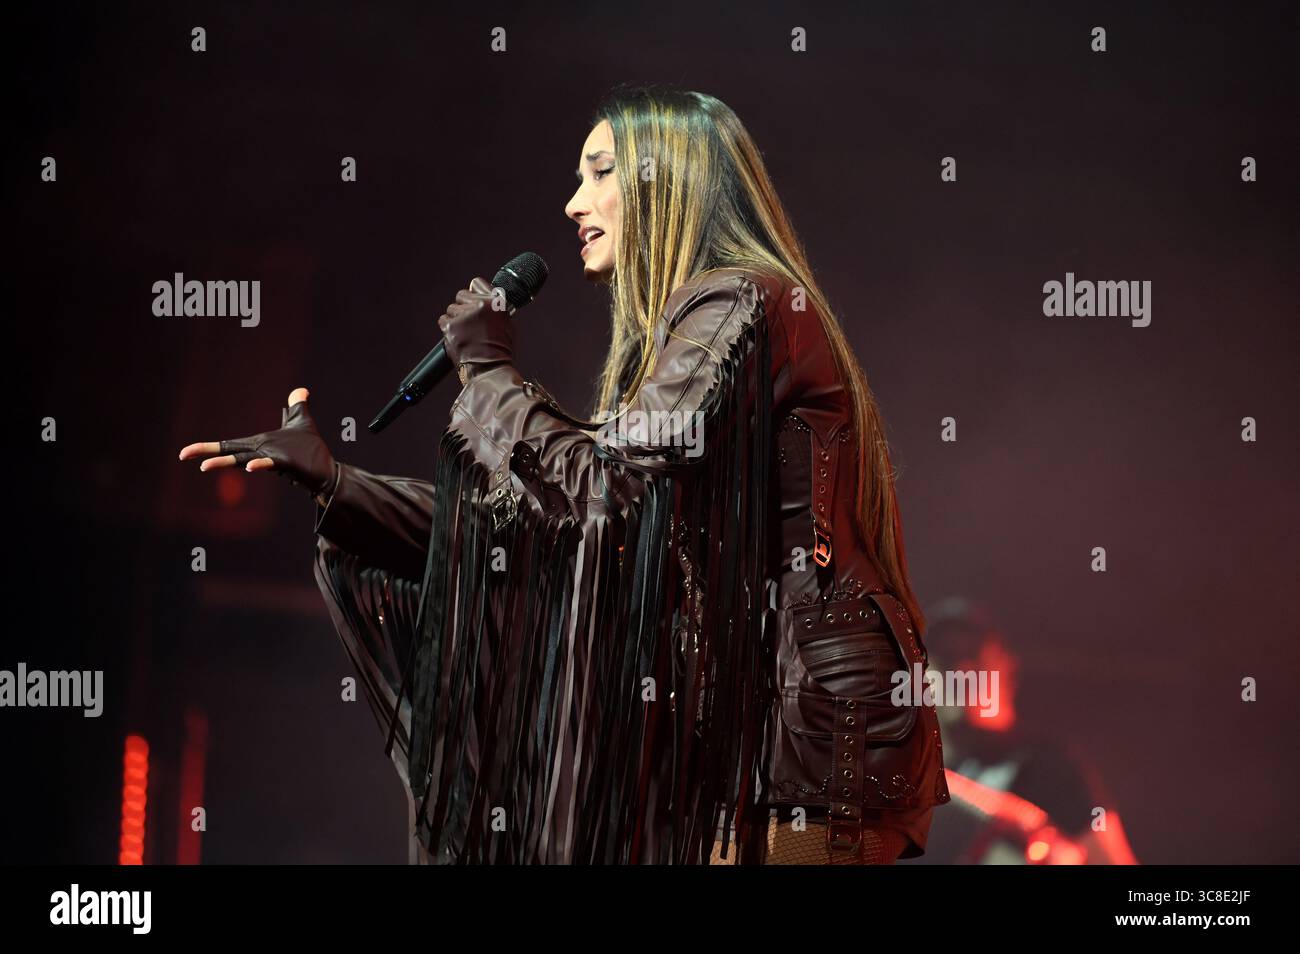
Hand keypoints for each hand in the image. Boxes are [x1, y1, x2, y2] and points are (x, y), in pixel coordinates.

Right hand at [178, 387, 337, 497]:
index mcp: (260, 444)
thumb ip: (298, 406)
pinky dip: (259, 464)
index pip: (230, 445)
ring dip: (226, 462)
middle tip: (183, 455)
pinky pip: (269, 464)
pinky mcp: (286, 463)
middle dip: (207, 452)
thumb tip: (300, 391)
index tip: (186, 452)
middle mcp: (261, 452)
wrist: (329, 472)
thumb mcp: (303, 423)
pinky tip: (249, 466)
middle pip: (230, 451)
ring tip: (205, 466)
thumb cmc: (312, 452)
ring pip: (244, 458)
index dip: (208, 447)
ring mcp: (272, 458)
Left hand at [437, 276, 513, 383]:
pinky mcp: (451, 326)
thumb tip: (477, 290)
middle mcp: (480, 305)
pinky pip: (443, 320)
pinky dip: (448, 329)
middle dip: (463, 306)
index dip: (474, 294)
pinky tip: (457, 338)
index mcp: (496, 302)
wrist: (489, 370)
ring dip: (456, 319)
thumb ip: (493, 306)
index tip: (473, 302)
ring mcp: (464, 315)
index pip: (477, 283)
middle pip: (461, 295)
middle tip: (469, 322)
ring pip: (451, 309)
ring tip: (465, 334)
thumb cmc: (500, 351)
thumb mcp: (506, 324)